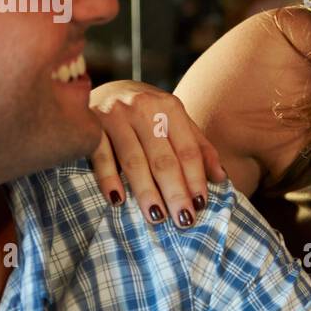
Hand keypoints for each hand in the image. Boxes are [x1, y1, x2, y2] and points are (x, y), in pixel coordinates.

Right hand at [88, 80, 226, 226]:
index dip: (196, 179)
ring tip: (157, 217)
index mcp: (169, 107)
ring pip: (134, 162)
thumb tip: (221, 177)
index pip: (188, 150)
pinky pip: (101, 157)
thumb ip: (199, 147)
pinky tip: (118, 201)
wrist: (101, 89)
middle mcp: (143, 108)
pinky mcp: (90, 125)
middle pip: (163, 159)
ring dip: (146, 192)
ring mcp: (114, 115)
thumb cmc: (145, 113)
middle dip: (175, 193)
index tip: (201, 205)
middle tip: (184, 221)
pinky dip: (109, 180)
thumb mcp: (175, 122)